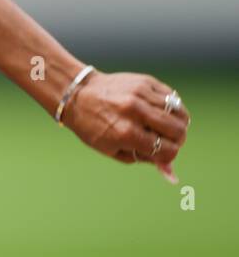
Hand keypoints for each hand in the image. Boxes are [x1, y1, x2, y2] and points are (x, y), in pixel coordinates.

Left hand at [60, 70, 189, 183]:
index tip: (163, 154)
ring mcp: (141, 94)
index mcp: (126, 133)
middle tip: (168, 140)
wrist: (77, 94)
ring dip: (178, 123)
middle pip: (178, 131)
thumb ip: (144, 159)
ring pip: (179, 113)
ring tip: (166, 126)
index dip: (169, 156)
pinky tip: (161, 111)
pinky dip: (172, 107)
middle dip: (177, 140)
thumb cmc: (92, 126)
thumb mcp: (113, 150)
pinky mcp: (144, 81)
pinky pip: (172, 97)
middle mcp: (135, 112)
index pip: (167, 150)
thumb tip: (172, 175)